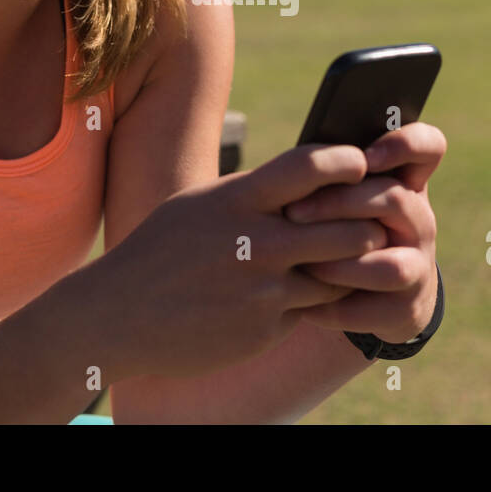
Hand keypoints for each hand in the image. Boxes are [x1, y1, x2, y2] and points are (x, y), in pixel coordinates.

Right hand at [99, 144, 391, 379]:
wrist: (118, 315)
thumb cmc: (161, 250)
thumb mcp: (200, 204)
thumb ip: (254, 191)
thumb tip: (311, 170)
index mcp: (237, 200)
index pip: (312, 166)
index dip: (349, 162)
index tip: (362, 164)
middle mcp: (257, 243)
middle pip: (347, 229)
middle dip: (367, 226)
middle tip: (372, 221)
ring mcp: (264, 290)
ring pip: (338, 276)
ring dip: (345, 269)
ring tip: (338, 259)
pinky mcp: (265, 329)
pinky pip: (309, 311)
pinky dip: (307, 303)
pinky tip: (287, 296)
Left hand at [283, 121, 445, 343]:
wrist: (366, 294)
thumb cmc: (338, 227)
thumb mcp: (338, 195)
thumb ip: (329, 175)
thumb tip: (292, 163)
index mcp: (404, 182)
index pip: (428, 146)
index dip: (404, 145)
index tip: (365, 158)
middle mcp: (418, 222)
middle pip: (395, 200)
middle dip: (339, 204)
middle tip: (292, 213)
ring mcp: (418, 266)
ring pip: (389, 266)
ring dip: (339, 264)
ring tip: (301, 264)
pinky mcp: (405, 309)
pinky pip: (369, 308)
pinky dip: (330, 306)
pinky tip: (301, 304)